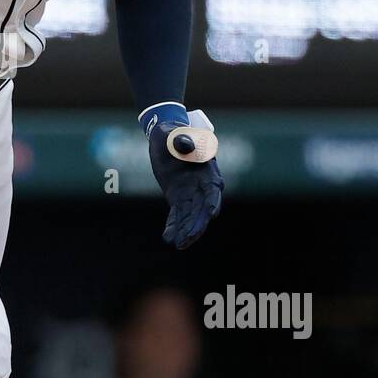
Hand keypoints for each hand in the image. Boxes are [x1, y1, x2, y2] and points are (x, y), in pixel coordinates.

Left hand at [148, 108, 223, 249]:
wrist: (164, 136)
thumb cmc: (173, 132)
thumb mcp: (175, 133)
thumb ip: (183, 140)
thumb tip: (186, 146)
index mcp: (207, 169)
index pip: (213, 188)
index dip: (212, 201)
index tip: (211, 214)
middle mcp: (202, 184)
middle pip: (202, 208)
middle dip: (197, 224)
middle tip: (189, 239)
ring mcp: (190, 192)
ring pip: (191, 215)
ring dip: (186, 230)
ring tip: (179, 245)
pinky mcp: (178, 197)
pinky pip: (177, 214)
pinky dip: (173, 225)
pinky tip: (168, 237)